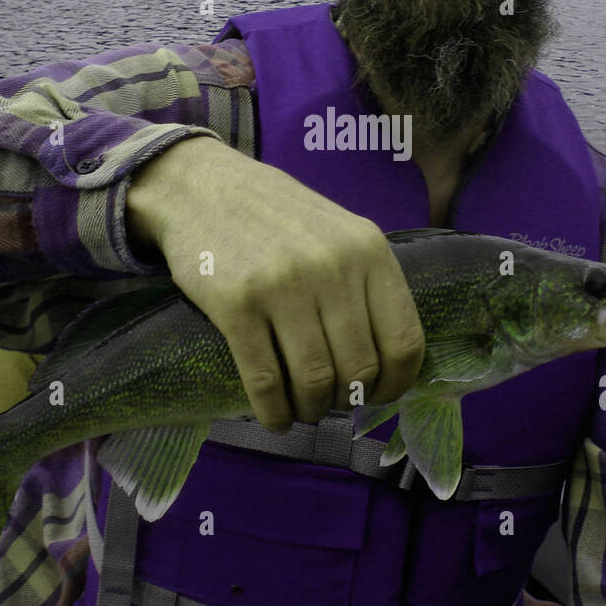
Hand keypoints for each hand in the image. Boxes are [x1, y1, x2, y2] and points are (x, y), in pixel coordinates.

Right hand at [125, 137, 423, 430]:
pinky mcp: (236, 305)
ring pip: (314, 380)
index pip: (404, 340)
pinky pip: (265, 380)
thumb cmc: (277, 216)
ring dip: (311, 410)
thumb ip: (366, 282)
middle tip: (333, 403)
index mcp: (368, 250)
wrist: (201, 188)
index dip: (396, 383)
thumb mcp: (338, 232)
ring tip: (303, 410)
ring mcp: (282, 285)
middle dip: (348, 400)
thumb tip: (389, 359)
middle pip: (359, 368)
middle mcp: (332, 267)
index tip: (379, 396)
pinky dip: (273, 412)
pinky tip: (274, 418)